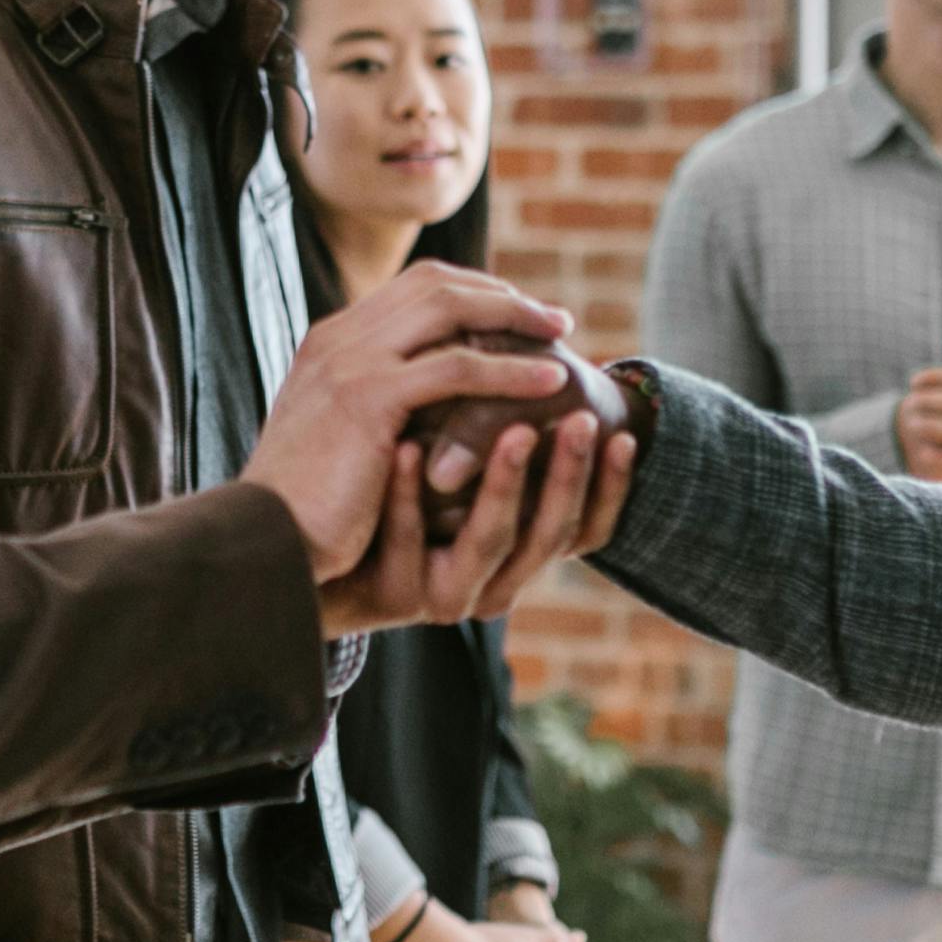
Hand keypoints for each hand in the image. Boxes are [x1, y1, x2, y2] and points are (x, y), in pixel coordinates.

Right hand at [247, 262, 586, 585]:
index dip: (472, 294)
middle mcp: (338, 339)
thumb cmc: (304, 510)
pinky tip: (549, 382)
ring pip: (449, 310)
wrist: (261, 541)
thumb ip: (373, 410)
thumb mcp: (336, 442)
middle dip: (501, 295)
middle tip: (553, 319)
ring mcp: (350, 362)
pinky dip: (510, 369)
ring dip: (513, 318)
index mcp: (330, 342)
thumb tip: (427, 411)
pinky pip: (457, 368)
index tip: (516, 317)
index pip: (413, 289)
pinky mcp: (368, 397)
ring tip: (561, 338)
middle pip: (435, 284)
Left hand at [317, 411, 639, 635]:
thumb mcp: (472, 451)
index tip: (622, 434)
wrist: (319, 547)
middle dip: (569, 474)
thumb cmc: (411, 477)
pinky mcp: (394, 597)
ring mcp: (444, 594)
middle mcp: (496, 584)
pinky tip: (407, 451)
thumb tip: (567, 344)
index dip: (611, 486)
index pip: (589, 529)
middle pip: (550, 535)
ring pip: (491, 541)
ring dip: (507, 482)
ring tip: (516, 429)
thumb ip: (513, 421)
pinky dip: (414, 497)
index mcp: (525, 556)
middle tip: (581, 419)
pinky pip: (412, 546)